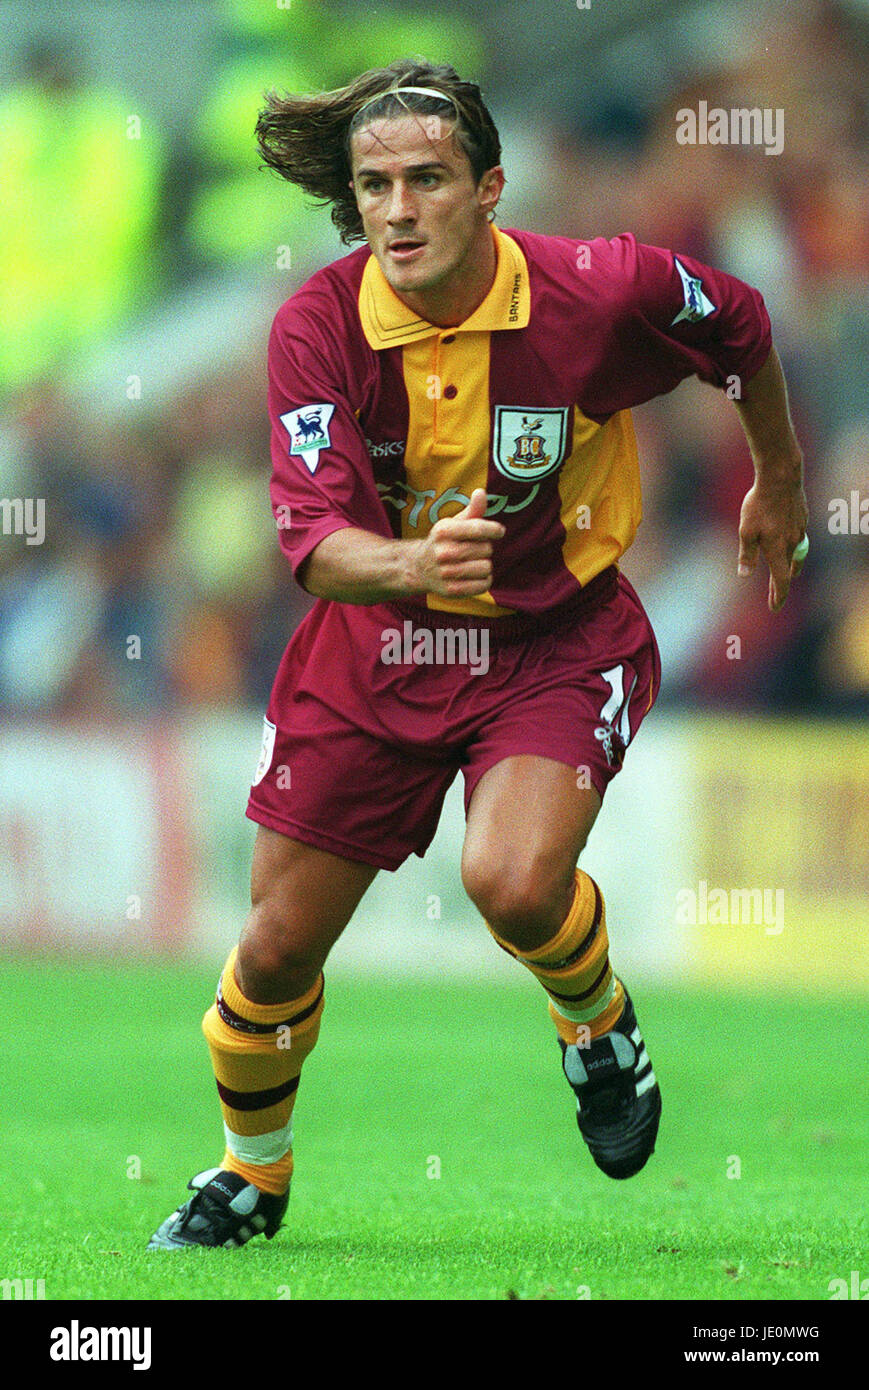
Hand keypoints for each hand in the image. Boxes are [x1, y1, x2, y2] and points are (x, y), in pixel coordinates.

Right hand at [412, 488, 505, 596]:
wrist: (419, 568)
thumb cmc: (444, 542)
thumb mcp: (454, 523)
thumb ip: (472, 510)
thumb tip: (481, 492)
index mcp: (443, 531)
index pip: (479, 528)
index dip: (495, 530)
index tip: (498, 532)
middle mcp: (443, 552)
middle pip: (486, 549)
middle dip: (484, 549)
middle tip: (473, 550)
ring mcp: (446, 573)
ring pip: (486, 568)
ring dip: (484, 565)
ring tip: (472, 563)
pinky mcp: (451, 591)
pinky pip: (483, 585)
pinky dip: (484, 581)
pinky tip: (474, 576)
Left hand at [737, 471, 808, 611]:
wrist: (780, 477)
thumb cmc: (759, 504)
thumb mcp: (746, 531)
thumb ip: (747, 554)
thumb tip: (744, 575)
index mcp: (777, 549)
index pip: (780, 581)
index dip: (778, 596)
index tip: (775, 608)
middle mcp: (792, 543)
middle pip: (788, 571)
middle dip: (781, 586)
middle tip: (776, 598)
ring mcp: (799, 530)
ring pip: (796, 555)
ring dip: (791, 568)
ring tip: (790, 574)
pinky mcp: (802, 519)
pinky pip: (799, 540)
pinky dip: (794, 548)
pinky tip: (790, 544)